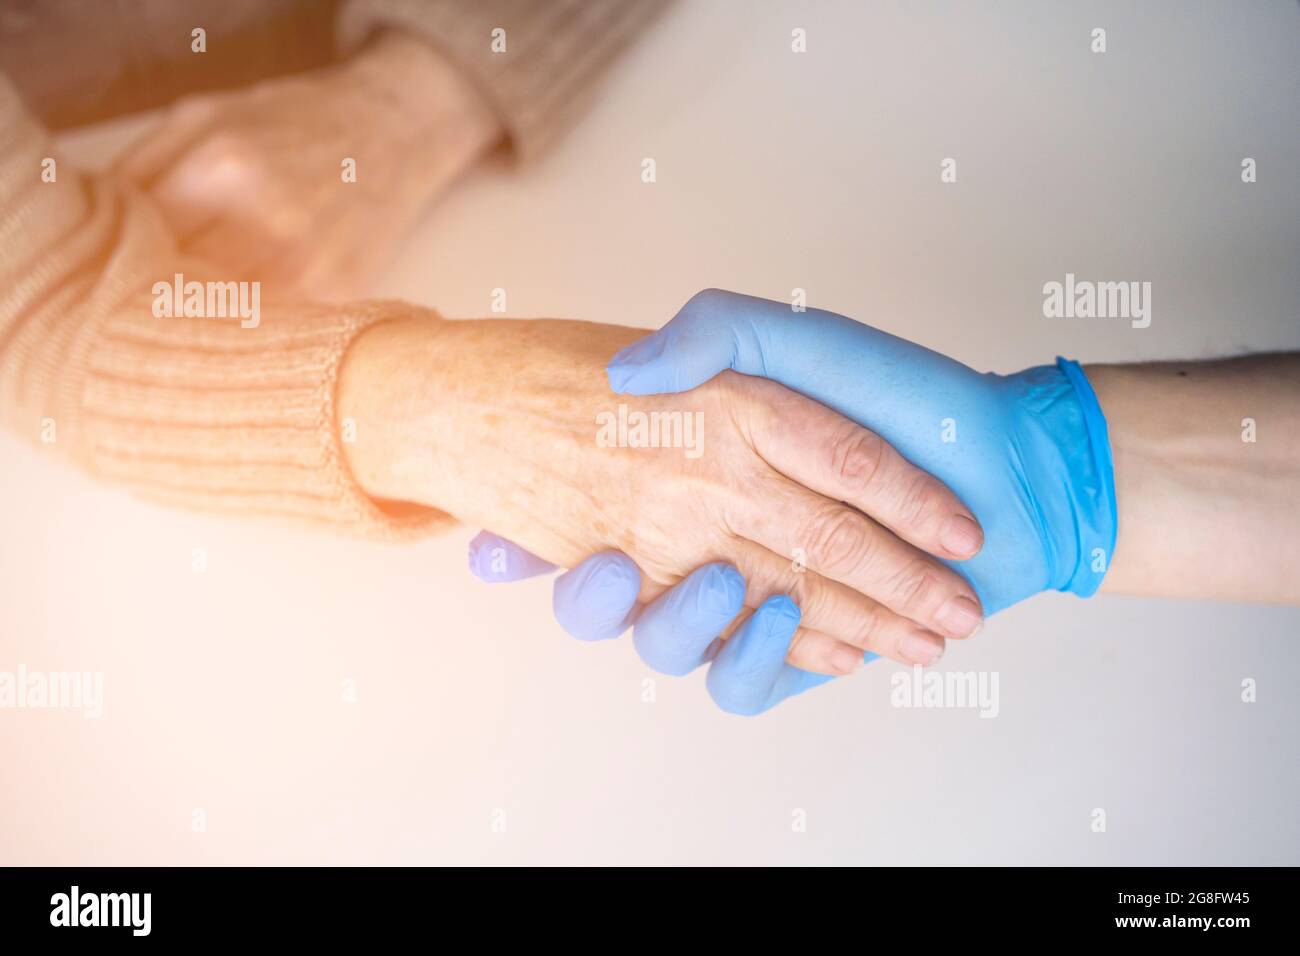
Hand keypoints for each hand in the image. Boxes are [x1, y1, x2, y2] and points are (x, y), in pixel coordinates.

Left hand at [116, 33, 500, 298]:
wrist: (395, 131)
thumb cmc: (292, 123)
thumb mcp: (201, 119)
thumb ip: (141, 175)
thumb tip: (96, 243)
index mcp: (221, 172)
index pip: (138, 254)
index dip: (121, 277)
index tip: (119, 287)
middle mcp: (271, 226)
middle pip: (180, 300)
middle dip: (160, 309)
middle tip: (160, 307)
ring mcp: (315, 269)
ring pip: (227, 330)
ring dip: (203, 333)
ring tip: (201, 319)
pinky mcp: (342, 297)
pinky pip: (275, 334)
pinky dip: (252, 335)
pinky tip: (246, 320)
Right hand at [469, 289, 1115, 713]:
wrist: (1014, 463)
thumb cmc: (907, 396)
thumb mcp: (790, 333)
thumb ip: (710, 331)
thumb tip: (626, 376)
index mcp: (697, 469)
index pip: (601, 513)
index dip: (550, 534)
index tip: (498, 544)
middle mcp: (710, 537)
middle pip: (644, 579)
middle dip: (606, 586)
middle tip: (604, 564)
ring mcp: (749, 595)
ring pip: (692, 640)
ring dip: (706, 621)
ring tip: (765, 595)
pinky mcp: (791, 645)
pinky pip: (747, 679)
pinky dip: (774, 663)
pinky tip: (812, 636)